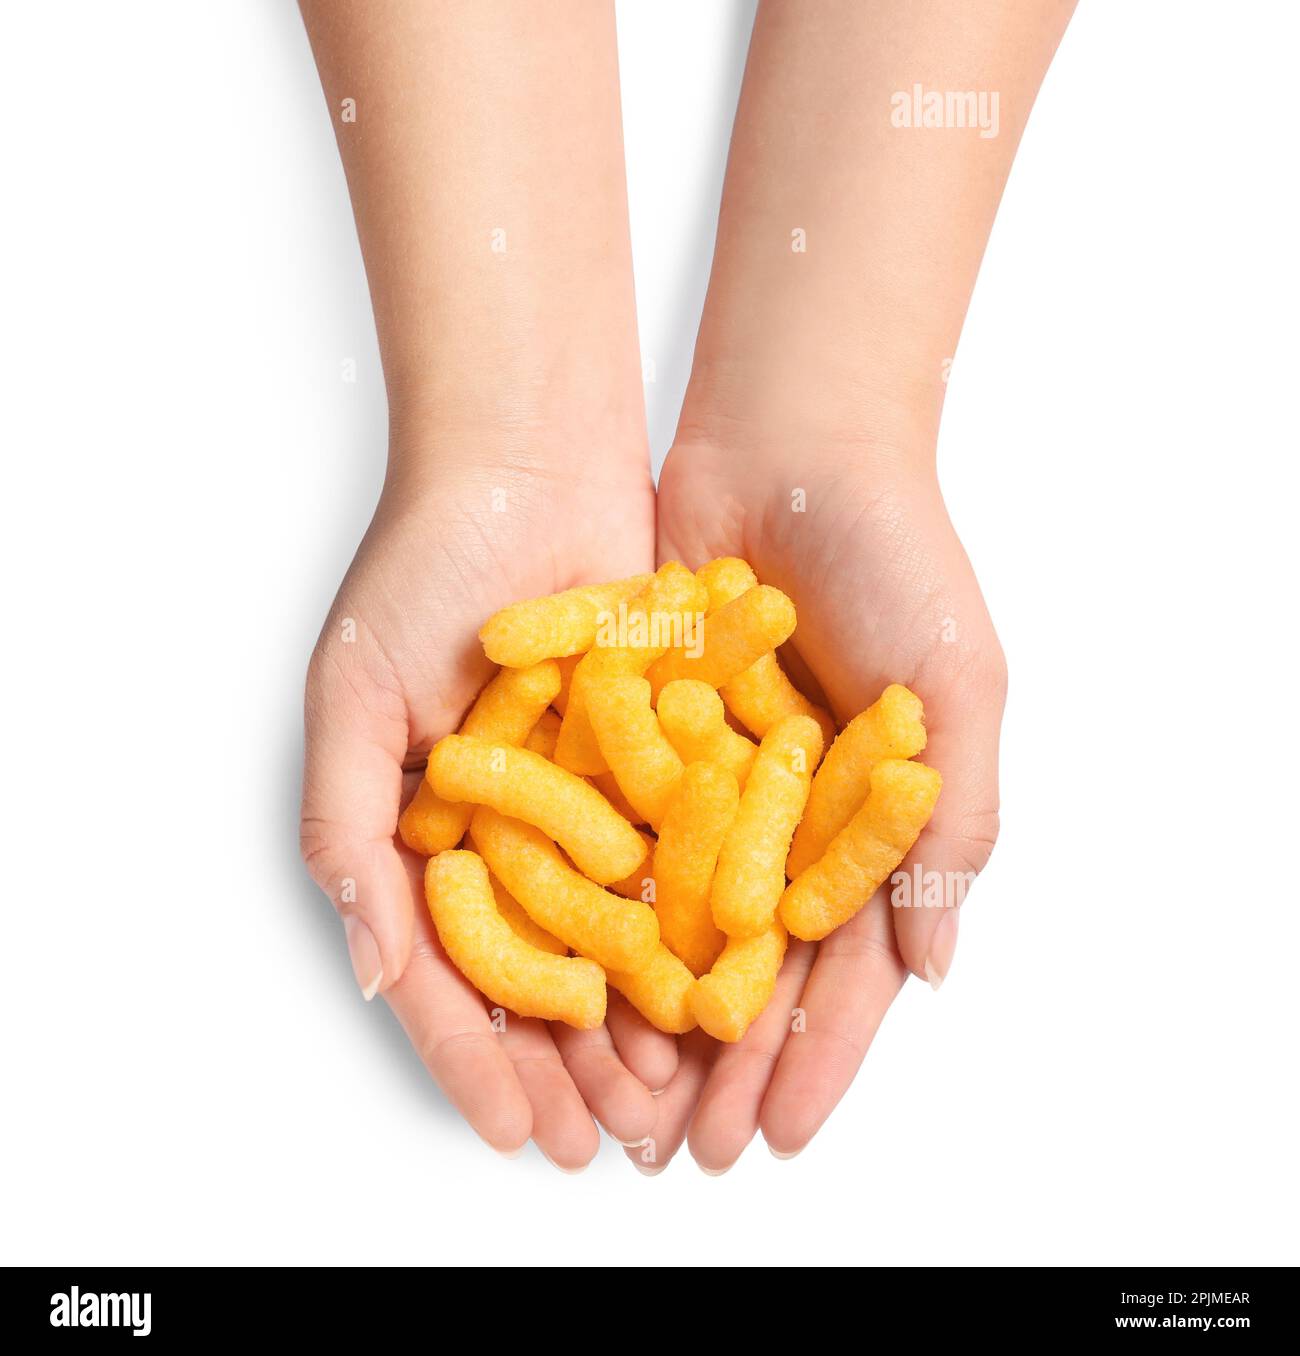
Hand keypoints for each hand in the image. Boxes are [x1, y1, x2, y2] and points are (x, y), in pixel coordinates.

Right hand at [300, 444, 676, 1167]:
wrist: (525, 466)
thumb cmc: (420, 571)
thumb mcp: (352, 699)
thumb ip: (344, 832)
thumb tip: (372, 976)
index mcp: (422, 835)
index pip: (449, 974)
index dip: (479, 1060)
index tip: (518, 1132)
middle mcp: (507, 835)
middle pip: (538, 979)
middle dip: (570, 1068)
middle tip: (608, 1145)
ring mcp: (583, 806)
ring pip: (614, 940)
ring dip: (638, 1026)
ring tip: (669, 1099)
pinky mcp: (653, 766)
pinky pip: (674, 864)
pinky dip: (692, 932)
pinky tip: (719, 996)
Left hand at [641, 433, 1006, 1171]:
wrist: (794, 446)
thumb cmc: (899, 559)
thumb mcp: (958, 690)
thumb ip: (953, 825)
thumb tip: (933, 969)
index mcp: (870, 824)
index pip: (845, 967)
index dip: (816, 1056)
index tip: (775, 1134)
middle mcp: (787, 817)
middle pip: (750, 967)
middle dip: (724, 1062)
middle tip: (686, 1150)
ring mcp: (712, 783)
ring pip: (675, 921)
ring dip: (653, 1012)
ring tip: (621, 1094)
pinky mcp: (644, 738)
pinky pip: (618, 835)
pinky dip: (597, 904)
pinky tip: (567, 975)